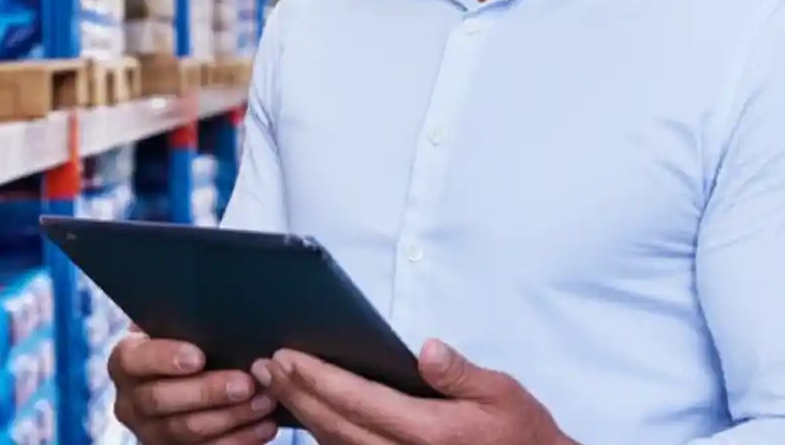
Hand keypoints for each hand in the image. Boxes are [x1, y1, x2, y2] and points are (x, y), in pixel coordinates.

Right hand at [110, 332, 279, 444]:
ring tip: (265, 401)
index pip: (133, 359)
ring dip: (231, 416)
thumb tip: (225, 309)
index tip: (198, 357)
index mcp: (128, 362)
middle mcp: (131, 400)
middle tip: (246, 383)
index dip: (164, 358)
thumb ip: (194, 323)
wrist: (193, 380)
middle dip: (207, 392)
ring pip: (186, 429)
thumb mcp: (186, 330)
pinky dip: (239, 439)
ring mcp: (150, 431)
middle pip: (160, 400)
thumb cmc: (195, 344)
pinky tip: (265, 426)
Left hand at [250, 339, 575, 444]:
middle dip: (296, 393)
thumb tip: (426, 349)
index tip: (287, 356)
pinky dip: (323, 437)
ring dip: (301, 415)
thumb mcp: (502, 392)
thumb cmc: (519, 431)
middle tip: (265, 365)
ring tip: (276, 385)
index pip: (358, 400)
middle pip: (334, 425)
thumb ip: (460, 373)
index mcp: (429, 432)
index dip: (318, 377)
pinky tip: (307, 416)